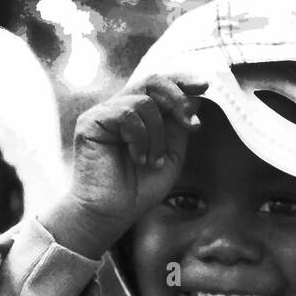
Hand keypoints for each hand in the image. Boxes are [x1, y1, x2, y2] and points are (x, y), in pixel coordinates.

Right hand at [43, 76, 206, 258]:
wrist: (111, 214)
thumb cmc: (138, 191)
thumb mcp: (171, 156)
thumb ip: (180, 126)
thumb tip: (195, 95)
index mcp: (139, 116)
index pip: (160, 86)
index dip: (181, 81)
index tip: (204, 86)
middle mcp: (121, 109)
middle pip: (152, 82)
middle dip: (177, 99)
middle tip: (191, 123)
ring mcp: (105, 114)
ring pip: (143, 102)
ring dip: (157, 135)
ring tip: (154, 162)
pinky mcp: (91, 121)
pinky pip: (126, 114)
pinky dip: (140, 137)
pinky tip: (137, 158)